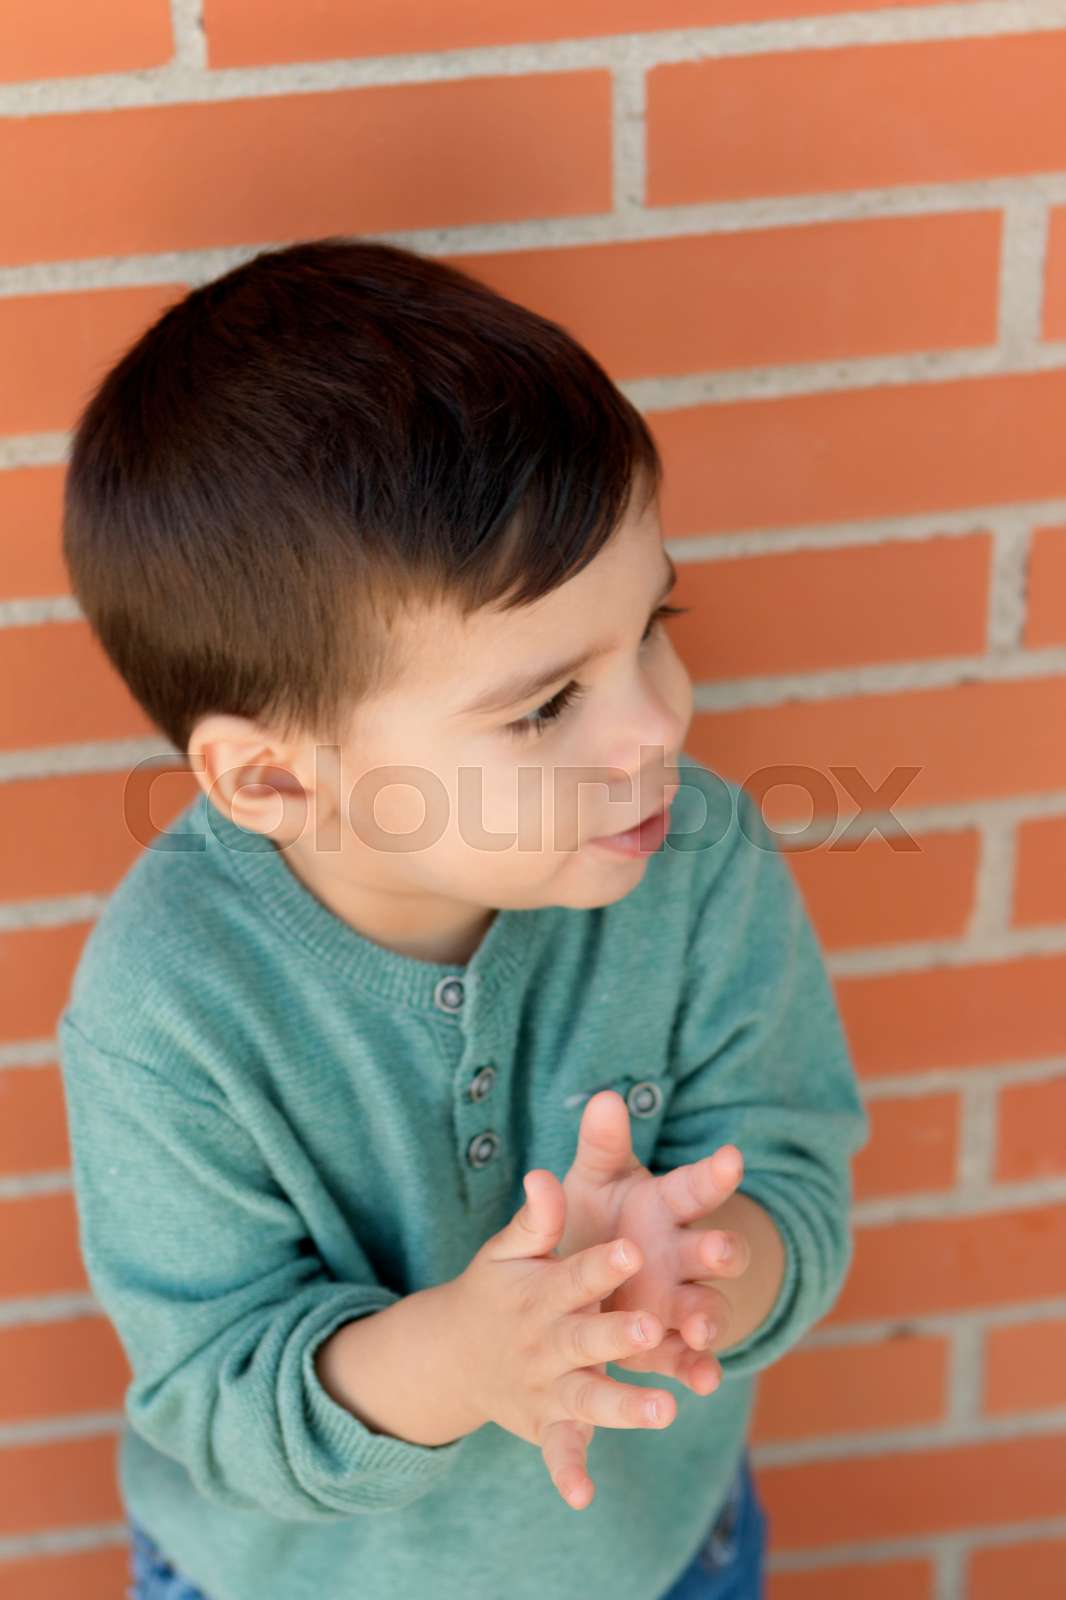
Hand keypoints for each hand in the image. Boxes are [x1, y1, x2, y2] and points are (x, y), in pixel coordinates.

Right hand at [446, 1165, 676, 1510]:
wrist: (455, 1353)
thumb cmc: (500, 1288)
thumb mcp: (510, 1251)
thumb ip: (537, 1220)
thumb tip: (545, 1176)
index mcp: (543, 1294)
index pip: (576, 1276)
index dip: (602, 1263)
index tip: (632, 1247)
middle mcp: (546, 1343)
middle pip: (585, 1339)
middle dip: (617, 1333)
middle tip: (651, 1322)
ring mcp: (546, 1388)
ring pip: (587, 1400)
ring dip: (622, 1408)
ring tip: (664, 1409)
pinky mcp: (546, 1425)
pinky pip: (558, 1453)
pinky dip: (566, 1474)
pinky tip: (582, 1497)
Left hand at [557, 1091, 751, 1394]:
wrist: (582, 1280)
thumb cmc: (598, 1217)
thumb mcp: (596, 1179)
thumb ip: (601, 1145)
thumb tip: (605, 1099)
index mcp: (666, 1207)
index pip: (696, 1187)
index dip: (715, 1174)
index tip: (732, 1157)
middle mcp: (683, 1254)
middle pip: (714, 1250)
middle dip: (722, 1250)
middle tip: (721, 1249)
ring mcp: (679, 1302)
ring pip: (707, 1308)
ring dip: (710, 1318)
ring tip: (703, 1330)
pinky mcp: (667, 1345)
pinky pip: (688, 1359)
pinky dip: (697, 1370)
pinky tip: (701, 1382)